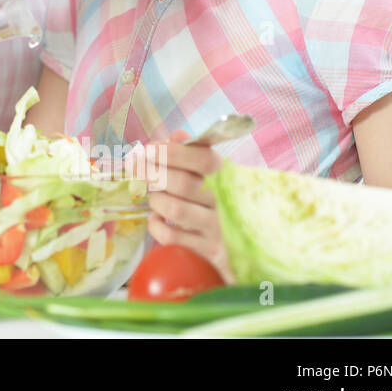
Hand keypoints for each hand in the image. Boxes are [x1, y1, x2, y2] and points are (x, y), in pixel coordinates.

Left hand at [146, 129, 232, 281]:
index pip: (203, 159)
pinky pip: (172, 238)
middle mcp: (227, 204)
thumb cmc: (224, 204)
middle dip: (152, 172)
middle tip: (137, 166)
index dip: (172, 152)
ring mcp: (219, 230)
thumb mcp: (217, 177)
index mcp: (230, 178)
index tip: (149, 148)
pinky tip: (156, 219)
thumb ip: (197, 154)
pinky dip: (156, 226)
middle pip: (183, 183)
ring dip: (156, 199)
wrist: (253, 248)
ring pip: (176, 210)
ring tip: (154, 195)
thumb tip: (176, 136)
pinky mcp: (210, 254)